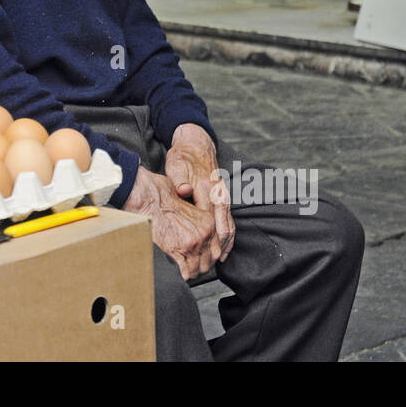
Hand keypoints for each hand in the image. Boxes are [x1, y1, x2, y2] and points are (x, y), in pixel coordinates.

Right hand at [125, 166, 219, 280]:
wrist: (152, 199)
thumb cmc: (166, 197)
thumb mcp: (190, 206)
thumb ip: (197, 220)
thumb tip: (197, 232)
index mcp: (209, 222)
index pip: (217, 246)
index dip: (212, 256)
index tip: (208, 260)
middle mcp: (204, 233)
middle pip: (211, 259)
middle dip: (205, 266)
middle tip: (200, 269)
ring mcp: (192, 243)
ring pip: (199, 266)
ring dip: (195, 272)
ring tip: (191, 274)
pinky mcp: (177, 249)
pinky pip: (185, 268)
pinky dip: (185, 273)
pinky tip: (183, 274)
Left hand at [165, 124, 234, 263]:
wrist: (196, 144)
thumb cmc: (184, 157)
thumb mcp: (176, 166)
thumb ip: (180, 180)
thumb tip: (184, 190)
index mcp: (207, 189)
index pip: (209, 219)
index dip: (207, 238)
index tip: (203, 253)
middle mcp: (219, 194)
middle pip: (223, 225)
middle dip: (220, 245)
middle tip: (213, 263)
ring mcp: (223, 195)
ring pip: (229, 223)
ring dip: (227, 242)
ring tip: (221, 259)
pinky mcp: (222, 196)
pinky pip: (228, 218)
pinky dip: (228, 232)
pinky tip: (226, 244)